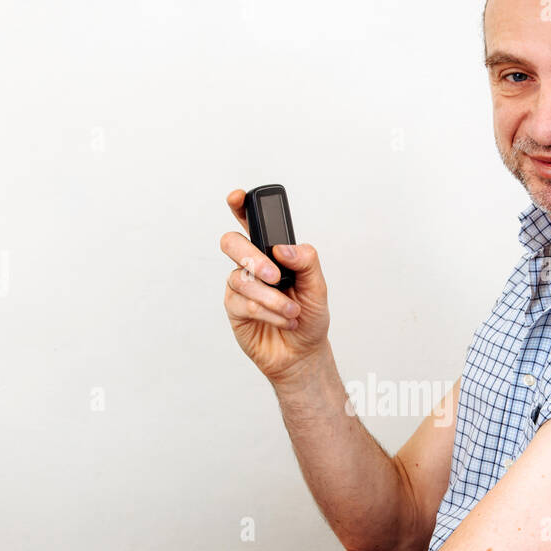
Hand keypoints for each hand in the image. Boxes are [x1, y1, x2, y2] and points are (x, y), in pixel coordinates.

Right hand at [220, 189, 330, 381]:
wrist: (302, 353)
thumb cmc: (309, 317)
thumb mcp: (318, 287)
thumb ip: (307, 261)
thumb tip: (283, 248)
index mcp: (272, 252)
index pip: (251, 222)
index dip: (240, 206)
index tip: (238, 197)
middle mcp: (251, 265)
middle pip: (232, 243)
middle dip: (251, 257)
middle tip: (275, 276)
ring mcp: (240, 286)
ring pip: (240, 278)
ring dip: (271, 298)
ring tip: (292, 312)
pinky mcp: (235, 308)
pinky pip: (243, 302)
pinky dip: (268, 313)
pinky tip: (283, 320)